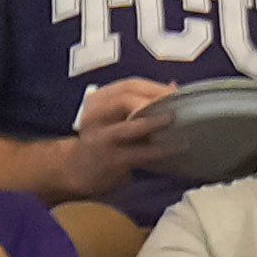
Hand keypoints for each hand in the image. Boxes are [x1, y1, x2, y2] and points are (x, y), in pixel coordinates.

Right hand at [67, 76, 175, 196]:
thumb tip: (172, 87)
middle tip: (178, 105)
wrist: (77, 171)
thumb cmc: (103, 141)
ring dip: (155, 121)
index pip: (128, 86)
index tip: (175, 92)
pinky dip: (157, 150)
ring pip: (130, 125)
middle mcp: (95, 116)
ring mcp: (101, 138)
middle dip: (155, 100)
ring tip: (174, 121)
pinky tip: (173, 148)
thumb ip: (139, 102)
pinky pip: (138, 153)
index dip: (154, 87)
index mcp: (97, 100)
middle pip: (126, 99)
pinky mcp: (110, 160)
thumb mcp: (114, 117)